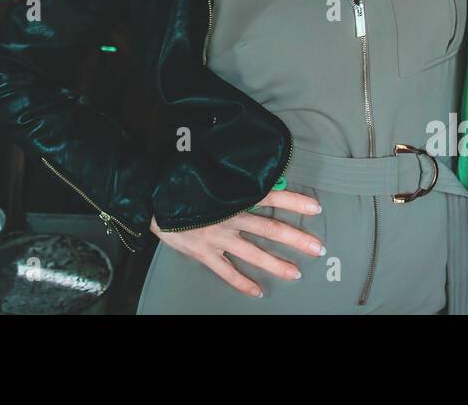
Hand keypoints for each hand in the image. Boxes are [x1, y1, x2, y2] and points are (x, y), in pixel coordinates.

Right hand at [148, 189, 324, 297]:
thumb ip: (232, 181)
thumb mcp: (210, 176)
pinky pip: (227, 272)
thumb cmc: (182, 184)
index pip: (270, 196)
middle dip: (295, 238)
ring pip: (253, 253)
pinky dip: (242, 283)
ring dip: (276, 264)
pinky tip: (257, 291)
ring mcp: (217, 237)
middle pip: (269, 228)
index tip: (315, 207)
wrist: (151, 196)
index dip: (294, 202)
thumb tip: (258, 178)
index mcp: (232, 196)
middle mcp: (229, 217)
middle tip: (316, 248)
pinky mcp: (204, 253)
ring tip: (296, 273)